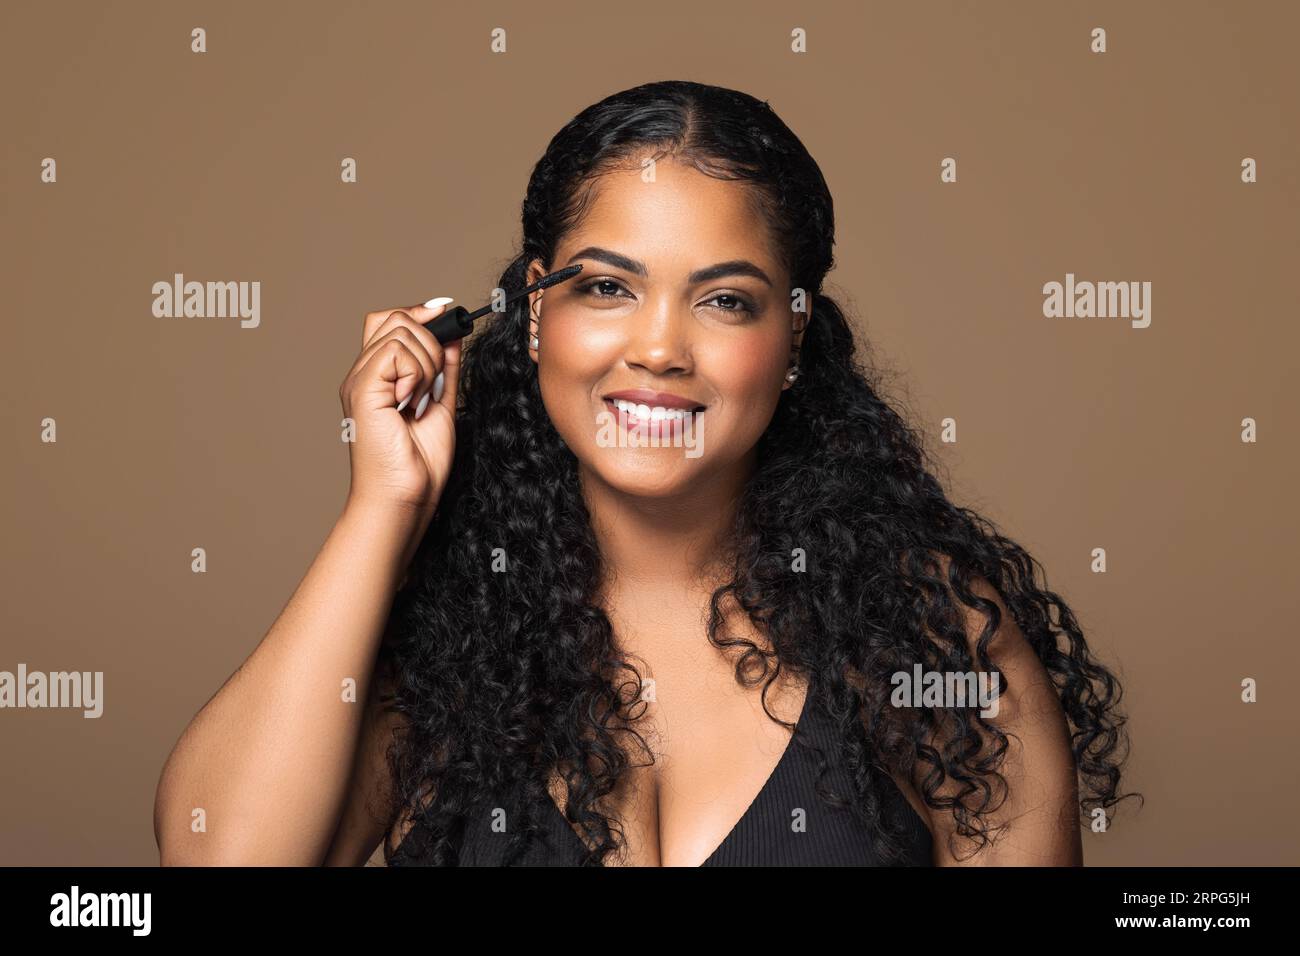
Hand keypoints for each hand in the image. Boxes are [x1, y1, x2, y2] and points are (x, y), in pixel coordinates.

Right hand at [338, 300, 462, 519]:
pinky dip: (416, 372)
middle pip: (395, 317)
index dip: (420, 313)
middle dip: (429, 340)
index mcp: (378, 376)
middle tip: (431, 384)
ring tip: (419, 399)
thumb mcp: (442, 403)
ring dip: (425, 361)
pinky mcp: (362, 389)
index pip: (389, 320)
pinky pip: (396, 351)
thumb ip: (444, 369)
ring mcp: (359, 380)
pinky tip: (411, 400)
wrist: (405, 496)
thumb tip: (452, 335)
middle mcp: (363, 374)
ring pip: (400, 330)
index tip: (448, 317)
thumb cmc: (419, 462)